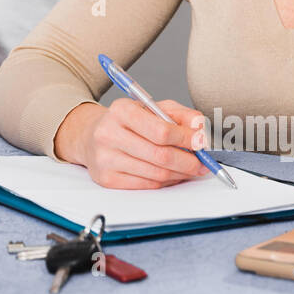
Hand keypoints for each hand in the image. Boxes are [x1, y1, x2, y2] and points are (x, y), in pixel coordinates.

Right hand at [53, 99, 211, 188]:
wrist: (92, 136)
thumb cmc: (128, 122)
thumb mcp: (153, 108)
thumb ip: (180, 115)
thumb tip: (200, 128)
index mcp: (121, 110)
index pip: (161, 130)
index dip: (187, 139)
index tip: (201, 143)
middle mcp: (108, 133)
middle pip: (160, 155)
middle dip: (188, 161)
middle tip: (202, 163)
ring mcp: (105, 158)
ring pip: (156, 174)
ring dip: (180, 174)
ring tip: (189, 168)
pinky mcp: (106, 179)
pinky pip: (147, 185)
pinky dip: (166, 182)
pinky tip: (171, 174)